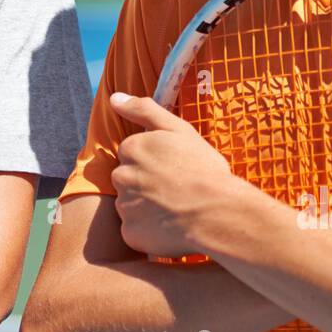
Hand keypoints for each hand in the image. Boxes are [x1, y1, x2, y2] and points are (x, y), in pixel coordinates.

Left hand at [108, 92, 241, 258]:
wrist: (217, 212)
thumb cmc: (202, 168)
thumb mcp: (178, 129)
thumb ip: (143, 110)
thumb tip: (114, 98)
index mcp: (131, 149)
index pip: (132, 153)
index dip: (154, 161)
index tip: (174, 167)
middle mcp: (121, 176)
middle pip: (128, 179)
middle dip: (146, 183)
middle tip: (175, 188)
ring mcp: (125, 207)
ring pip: (130, 205)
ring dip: (146, 207)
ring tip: (176, 208)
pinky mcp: (130, 233)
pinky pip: (134, 231)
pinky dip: (148, 230)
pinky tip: (170, 227)